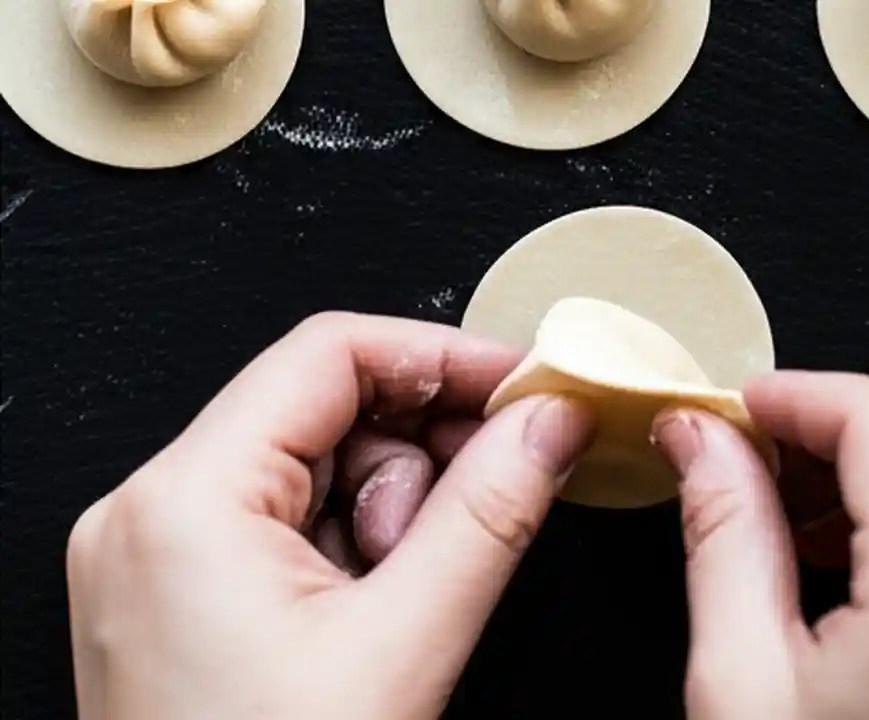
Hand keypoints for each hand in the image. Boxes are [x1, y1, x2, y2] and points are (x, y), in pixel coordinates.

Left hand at [66, 312, 594, 719]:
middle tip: (490, 495)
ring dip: (389, 508)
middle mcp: (152, 513)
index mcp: (186, 502)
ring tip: (409, 595)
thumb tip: (548, 425)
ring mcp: (158, 554)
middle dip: (419, 452)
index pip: (330, 354)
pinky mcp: (179, 591)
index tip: (524, 385)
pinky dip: (354, 544)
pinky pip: (287, 520)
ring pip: (311, 465)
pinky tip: (377, 606)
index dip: (444, 357)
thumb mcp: (407, 646)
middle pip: (321, 407)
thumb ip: (491, 514)